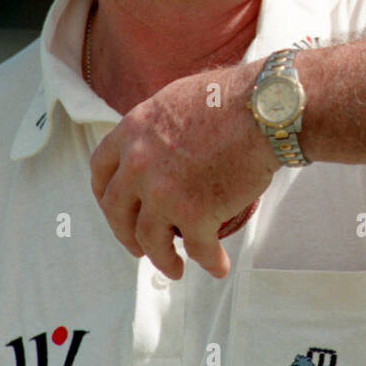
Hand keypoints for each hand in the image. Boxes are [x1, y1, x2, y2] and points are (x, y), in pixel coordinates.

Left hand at [90, 61, 279, 279]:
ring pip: (149, 239)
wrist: (264, 110)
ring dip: (161, 259)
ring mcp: (164, 191)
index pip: (101, 170)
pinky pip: (197, 249)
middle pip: (117, 211)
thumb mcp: (176, 100)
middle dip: (126, 234)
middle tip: (139, 245)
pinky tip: (217, 265)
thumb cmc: (232, 98)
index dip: (105, 194)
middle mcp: (139, 163)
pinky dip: (210, 261)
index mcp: (133, 131)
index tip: (115, 208)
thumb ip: (158, 127)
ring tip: (174, 267)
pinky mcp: (195, 212)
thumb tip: (161, 144)